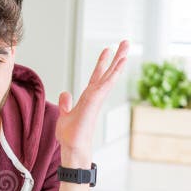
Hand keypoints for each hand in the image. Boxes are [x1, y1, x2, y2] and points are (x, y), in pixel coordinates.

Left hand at [56, 40, 128, 165]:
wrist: (72, 148)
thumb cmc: (70, 136)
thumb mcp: (65, 115)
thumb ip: (66, 104)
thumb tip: (65, 93)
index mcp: (88, 98)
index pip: (97, 77)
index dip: (102, 64)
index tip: (107, 50)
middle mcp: (94, 97)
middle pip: (107, 74)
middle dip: (116, 58)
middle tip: (125, 42)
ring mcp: (96, 100)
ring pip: (109, 78)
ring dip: (117, 63)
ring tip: (126, 48)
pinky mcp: (94, 104)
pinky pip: (104, 87)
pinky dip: (111, 76)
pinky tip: (118, 65)